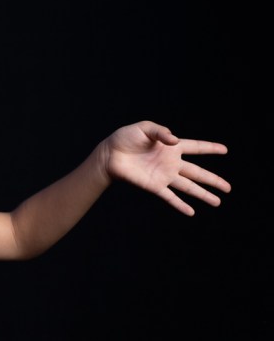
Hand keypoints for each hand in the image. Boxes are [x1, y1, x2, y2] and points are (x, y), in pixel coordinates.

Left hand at [102, 120, 230, 215]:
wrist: (109, 154)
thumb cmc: (125, 138)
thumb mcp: (144, 128)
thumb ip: (161, 132)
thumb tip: (175, 141)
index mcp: (171, 147)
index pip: (195, 147)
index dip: (210, 148)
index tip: (225, 150)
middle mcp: (171, 163)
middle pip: (198, 172)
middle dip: (214, 180)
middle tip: (229, 188)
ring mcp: (164, 176)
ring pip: (189, 187)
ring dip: (203, 195)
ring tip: (218, 202)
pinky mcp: (154, 186)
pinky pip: (170, 197)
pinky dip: (180, 205)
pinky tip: (192, 212)